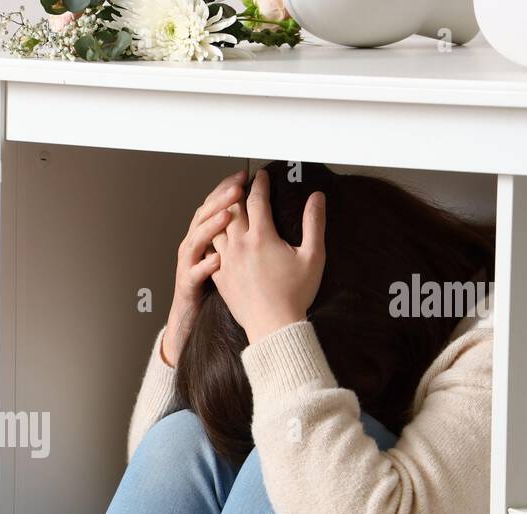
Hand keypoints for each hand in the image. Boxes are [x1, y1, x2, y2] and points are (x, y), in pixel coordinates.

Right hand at [162, 169, 246, 365]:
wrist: (193, 319)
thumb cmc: (216, 287)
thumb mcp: (227, 256)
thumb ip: (238, 235)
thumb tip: (262, 215)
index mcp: (206, 237)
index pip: (215, 205)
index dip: (227, 189)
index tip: (246, 175)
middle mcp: (194, 246)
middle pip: (203, 215)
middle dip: (220, 199)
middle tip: (238, 186)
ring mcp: (189, 265)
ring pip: (195, 240)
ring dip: (210, 226)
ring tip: (226, 215)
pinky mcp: (188, 285)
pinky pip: (194, 273)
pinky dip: (204, 265)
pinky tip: (217, 260)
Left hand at [211, 168, 325, 344]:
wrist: (272, 326)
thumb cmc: (295, 294)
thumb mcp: (313, 256)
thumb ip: (314, 223)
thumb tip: (316, 197)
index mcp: (261, 237)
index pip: (257, 200)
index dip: (260, 184)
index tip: (262, 175)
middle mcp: (239, 245)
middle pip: (231, 209)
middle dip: (235, 191)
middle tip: (240, 181)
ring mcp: (226, 260)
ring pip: (215, 227)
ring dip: (220, 213)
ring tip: (225, 205)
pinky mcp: (219, 276)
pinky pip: (209, 250)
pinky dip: (212, 238)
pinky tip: (215, 235)